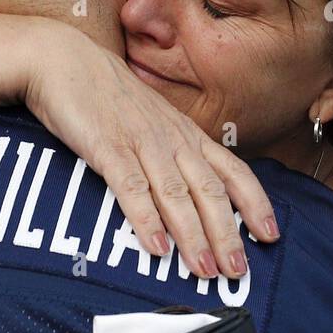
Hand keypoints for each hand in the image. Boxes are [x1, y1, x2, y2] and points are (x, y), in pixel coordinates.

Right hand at [22, 26, 276, 279]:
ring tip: (205, 272)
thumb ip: (168, 152)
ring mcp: (140, 142)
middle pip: (209, 191)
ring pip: (177, 194)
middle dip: (227, 234)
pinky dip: (146, 219)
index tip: (272, 235)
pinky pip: (132, 187)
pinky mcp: (107, 147)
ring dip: (193, 236)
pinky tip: (156, 247)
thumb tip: (185, 193)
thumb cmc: (103, 96)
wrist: (60, 59)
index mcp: (184, 133)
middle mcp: (171, 138)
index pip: (233, 170)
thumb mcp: (147, 121)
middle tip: (238, 272)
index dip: (255, 203)